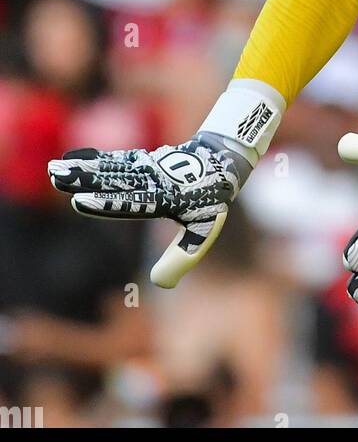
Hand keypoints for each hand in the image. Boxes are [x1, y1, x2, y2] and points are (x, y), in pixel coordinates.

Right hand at [47, 137, 246, 288]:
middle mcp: (153, 180)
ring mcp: (147, 167)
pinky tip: (73, 159)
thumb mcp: (203, 231)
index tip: (79, 202)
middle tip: (55, 178)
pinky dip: (95, 157)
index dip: (106, 204)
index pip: (132, 204)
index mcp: (167, 199)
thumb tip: (160, 283)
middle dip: (84, 180)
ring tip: (55, 169)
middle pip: (115, 181)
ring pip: (111, 168)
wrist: (219, 161)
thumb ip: (182, 257)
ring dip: (83, 168)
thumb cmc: (210, 203)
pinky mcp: (142, 160)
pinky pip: (116, 159)